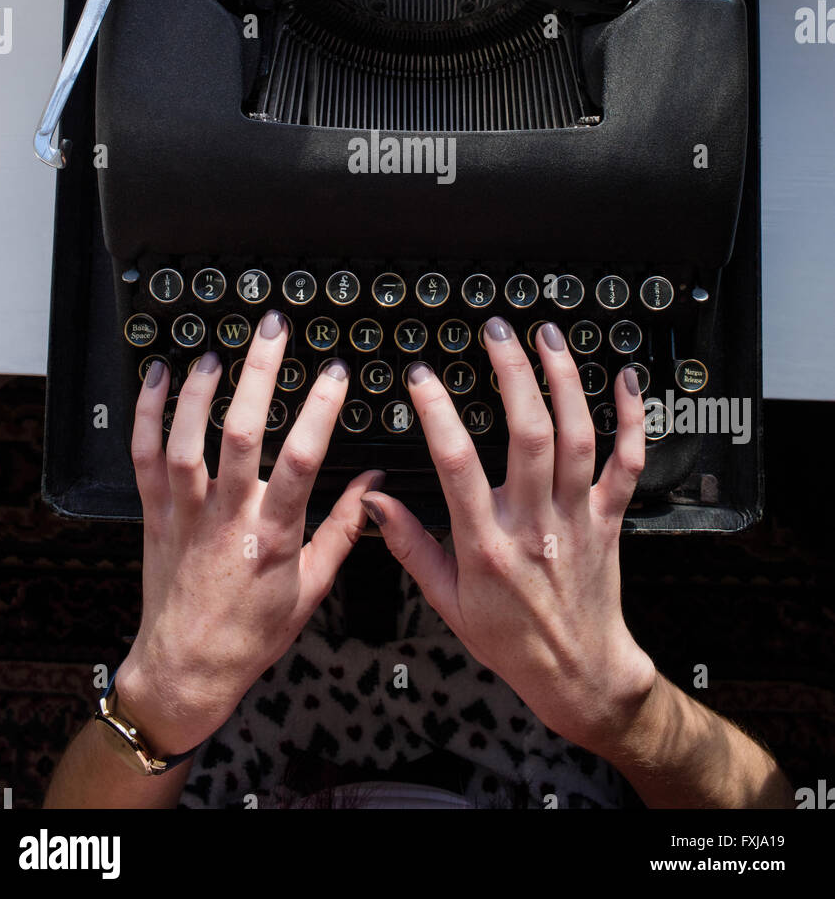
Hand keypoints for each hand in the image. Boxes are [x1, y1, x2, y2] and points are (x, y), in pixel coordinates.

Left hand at [114, 310, 380, 756]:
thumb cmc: (251, 634)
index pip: (303, 462)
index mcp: (273, 536)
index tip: (335, 373)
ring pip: (185, 441)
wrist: (186, 670)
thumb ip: (344, 529)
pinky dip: (146, 413)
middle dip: (259, 375)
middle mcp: (227, 518)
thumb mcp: (312, 588)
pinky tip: (157, 377)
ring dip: (199, 391)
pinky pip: (144, 456)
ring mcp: (185, 513)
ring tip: (217, 351)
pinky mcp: (154, 514)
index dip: (320, 411)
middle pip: (241, 435)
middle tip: (273, 330)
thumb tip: (374, 484)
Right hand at [360, 317, 655, 754]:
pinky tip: (627, 379)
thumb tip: (372, 500)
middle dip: (512, 373)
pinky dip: (633, 419)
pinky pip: (628, 463)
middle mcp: (534, 524)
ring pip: (577, 437)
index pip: (456, 464)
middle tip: (496, 330)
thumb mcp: (445, 602)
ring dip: (564, 380)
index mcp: (486, 543)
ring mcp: (577, 517)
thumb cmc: (511, 640)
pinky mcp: (610, 519)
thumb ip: (409, 544)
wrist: (580, 675)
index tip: (423, 376)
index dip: (438, 412)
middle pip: (528, 433)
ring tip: (548, 335)